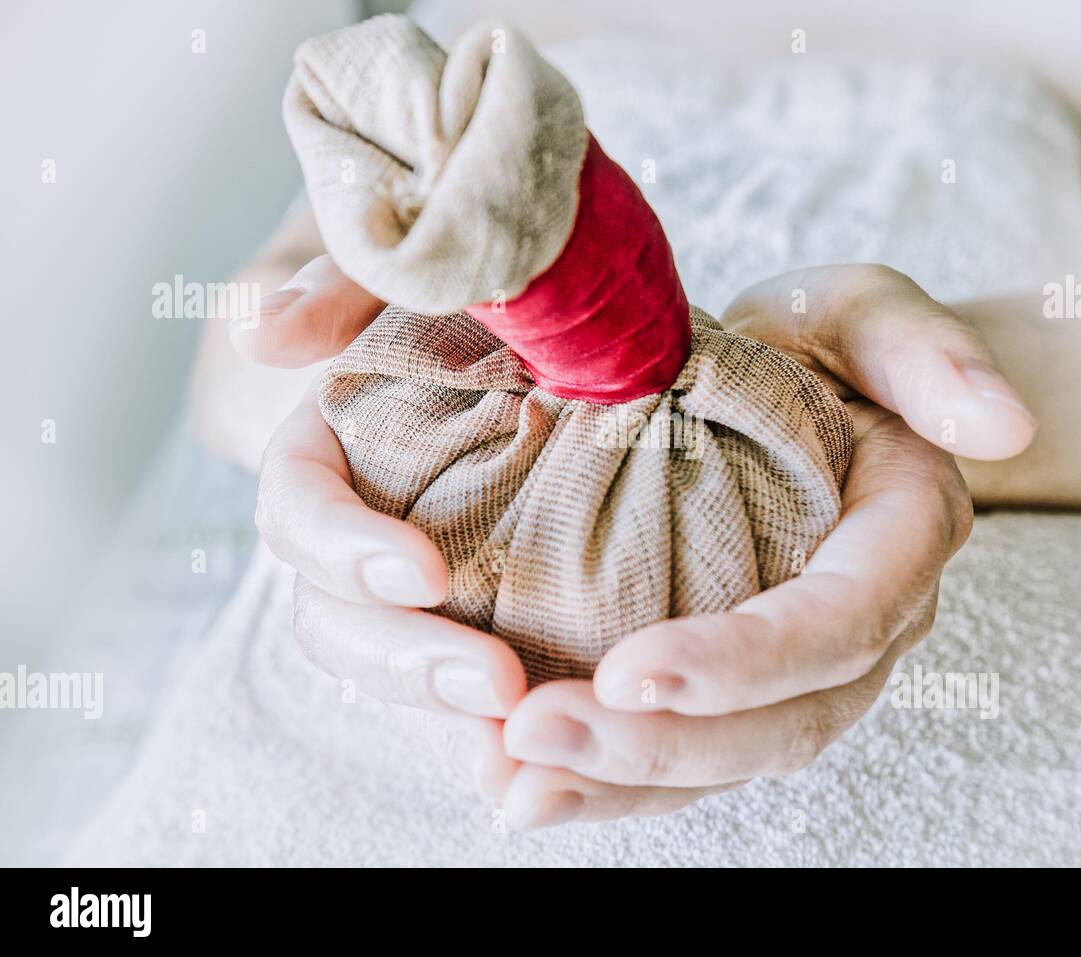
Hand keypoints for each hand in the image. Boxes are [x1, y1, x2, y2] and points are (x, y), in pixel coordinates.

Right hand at [243, 256, 528, 802]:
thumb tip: (271, 334)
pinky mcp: (479, 606)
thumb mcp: (402, 273)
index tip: (425, 573)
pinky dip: (493, 722)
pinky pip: (470, 669)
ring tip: (526, 734)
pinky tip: (544, 751)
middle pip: (342, 619)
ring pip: (400, 663)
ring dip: (452, 711)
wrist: (513, 326)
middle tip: (495, 685)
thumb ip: (340, 285)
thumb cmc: (451, 293)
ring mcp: (413, 579)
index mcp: (321, 454)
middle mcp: (354, 530)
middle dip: (408, 661)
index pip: (300, 514)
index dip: (347, 550)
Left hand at [498, 264, 1034, 824]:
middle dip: (655, 746)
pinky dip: (605, 776)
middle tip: (534, 732)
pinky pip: (682, 753)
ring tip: (512, 781)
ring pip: (723, 762)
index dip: (744, 662)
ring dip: (617, 784)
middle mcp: (857, 632)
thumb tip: (1003, 424)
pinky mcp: (735, 686)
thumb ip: (930, 354)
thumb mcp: (865, 313)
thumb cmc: (824, 343)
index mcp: (897, 543)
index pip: (837, 626)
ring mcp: (797, 673)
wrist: (793, 381)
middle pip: (776, 725)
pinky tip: (520, 778)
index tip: (630, 670)